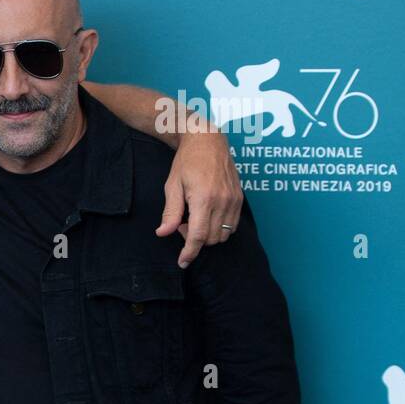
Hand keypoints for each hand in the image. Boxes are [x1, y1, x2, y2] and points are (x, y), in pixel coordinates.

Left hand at [158, 121, 242, 268]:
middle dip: (195, 240)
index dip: (189, 252)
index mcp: (204, 199)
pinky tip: (207, 216)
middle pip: (211, 239)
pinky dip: (220, 228)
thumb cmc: (186, 162)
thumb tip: (163, 233)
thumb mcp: (172, 186)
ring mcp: (234, 200)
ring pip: (224, 235)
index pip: (197, 236)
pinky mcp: (241, 198)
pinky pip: (233, 225)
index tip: (183, 262)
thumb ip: (170, 212)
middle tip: (181, 224)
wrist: (208, 141)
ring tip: (193, 218)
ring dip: (208, 235)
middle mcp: (223, 201)